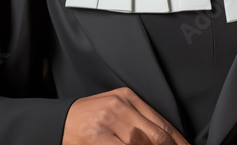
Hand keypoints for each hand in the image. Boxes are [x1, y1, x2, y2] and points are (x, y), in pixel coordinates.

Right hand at [62, 87, 190, 144]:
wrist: (59, 122)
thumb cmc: (89, 118)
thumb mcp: (115, 110)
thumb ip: (138, 119)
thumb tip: (165, 139)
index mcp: (127, 96)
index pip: (161, 122)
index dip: (177, 141)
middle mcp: (120, 105)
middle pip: (155, 134)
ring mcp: (108, 120)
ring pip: (141, 142)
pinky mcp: (98, 136)